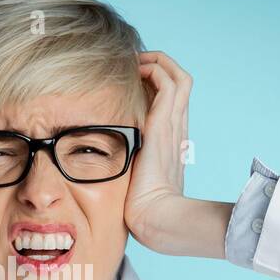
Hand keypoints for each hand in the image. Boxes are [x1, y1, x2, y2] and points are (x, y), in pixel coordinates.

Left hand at [124, 51, 191, 248]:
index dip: (156, 86)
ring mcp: (172, 126)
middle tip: (133, 66)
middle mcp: (176, 130)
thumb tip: (99, 165)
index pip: (171, 103)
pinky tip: (135, 70)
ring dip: (157, 62)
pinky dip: (154, 68)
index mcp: (171, 142)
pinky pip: (168, 83)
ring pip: (178, 77)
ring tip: (135, 62)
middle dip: (158, 67)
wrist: (154, 218)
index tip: (133, 82)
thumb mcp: (130, 181)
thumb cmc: (139, 206)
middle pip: (180, 84)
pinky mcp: (163, 125)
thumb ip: (123, 167)